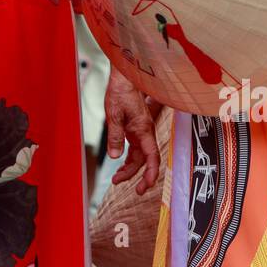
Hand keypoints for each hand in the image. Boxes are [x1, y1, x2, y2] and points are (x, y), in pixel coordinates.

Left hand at [105, 70, 159, 194]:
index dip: (151, 173)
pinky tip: (120, 165)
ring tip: (117, 179)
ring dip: (130, 169)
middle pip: (145, 160)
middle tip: (130, 189)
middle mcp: (145, 132)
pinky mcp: (135, 129)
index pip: (152, 156)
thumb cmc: (121, 92)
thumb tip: (116, 156)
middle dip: (138, 176)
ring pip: (139, 156)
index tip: (146, 185)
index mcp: (143, 130)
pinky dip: (128, 159)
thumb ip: (115, 136)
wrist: (124, 77)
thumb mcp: (114, 115)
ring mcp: (141, 131)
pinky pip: (135, 148)